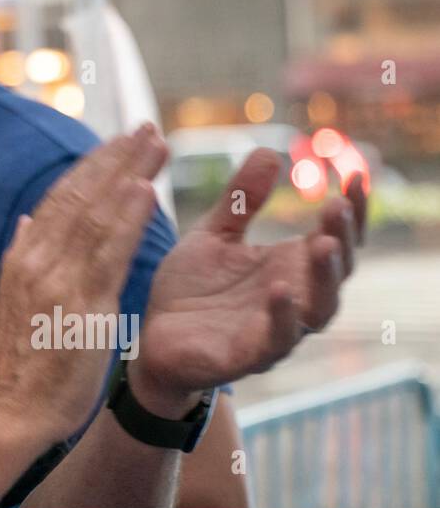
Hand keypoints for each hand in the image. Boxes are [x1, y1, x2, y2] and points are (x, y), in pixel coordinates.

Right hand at [0, 123, 167, 443]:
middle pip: (80, 195)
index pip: (61, 198)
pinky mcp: (81, 305)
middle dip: (115, 158)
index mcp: (23, 257)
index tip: (118, 141)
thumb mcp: (11, 302)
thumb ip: (23, 258)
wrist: (8, 412)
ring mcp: (57, 280)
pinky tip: (144, 191)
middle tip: (145, 128)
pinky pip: (107, 253)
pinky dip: (125, 219)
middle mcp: (37, 259)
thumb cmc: (16, 366)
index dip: (92, 166)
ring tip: (155, 146)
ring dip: (128, 174)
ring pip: (95, 214)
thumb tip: (27, 221)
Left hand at [134, 149, 365, 404]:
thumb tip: (268, 151)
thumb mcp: (212, 235)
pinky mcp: (249, 356)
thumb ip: (239, 201)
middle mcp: (293, 298)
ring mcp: (275, 329)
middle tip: (337, 206)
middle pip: (336, 271)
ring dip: (323, 277)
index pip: (333, 237)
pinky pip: (276, 340)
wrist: (152, 338)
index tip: (355, 175)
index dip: (350, 211)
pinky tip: (280, 289)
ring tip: (322, 244)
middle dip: (341, 238)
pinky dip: (283, 316)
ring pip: (318, 308)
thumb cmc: (190, 289)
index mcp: (288, 267)